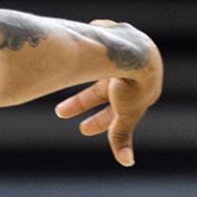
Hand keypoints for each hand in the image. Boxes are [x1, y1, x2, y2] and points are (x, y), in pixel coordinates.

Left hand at [54, 21, 162, 167]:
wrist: (133, 50)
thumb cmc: (132, 84)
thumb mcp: (125, 114)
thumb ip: (122, 137)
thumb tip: (127, 163)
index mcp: (139, 91)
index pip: (116, 109)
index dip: (99, 120)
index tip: (80, 129)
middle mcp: (133, 72)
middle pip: (103, 90)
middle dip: (82, 103)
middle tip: (60, 113)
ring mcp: (126, 53)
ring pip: (98, 67)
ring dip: (80, 74)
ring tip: (57, 77)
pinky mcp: (116, 33)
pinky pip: (100, 40)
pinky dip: (90, 46)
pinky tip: (76, 47)